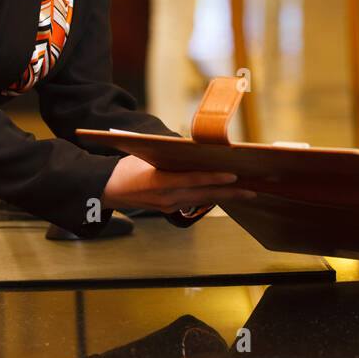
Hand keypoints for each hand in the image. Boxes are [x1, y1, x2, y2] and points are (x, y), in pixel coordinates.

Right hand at [102, 154, 255, 212]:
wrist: (106, 190)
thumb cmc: (124, 168)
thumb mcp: (145, 156)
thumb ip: (170, 154)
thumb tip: (194, 148)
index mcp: (161, 183)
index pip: (194, 180)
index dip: (216, 178)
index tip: (234, 175)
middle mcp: (167, 198)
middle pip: (205, 195)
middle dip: (231, 192)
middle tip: (252, 189)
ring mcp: (169, 206)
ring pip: (202, 200)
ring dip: (224, 196)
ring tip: (245, 191)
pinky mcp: (168, 209)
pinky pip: (194, 203)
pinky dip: (210, 197)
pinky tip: (223, 193)